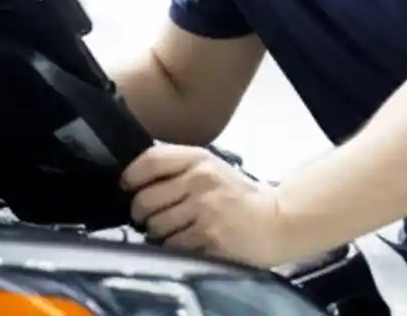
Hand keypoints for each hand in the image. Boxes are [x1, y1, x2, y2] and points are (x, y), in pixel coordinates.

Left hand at [121, 144, 288, 268]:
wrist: (278, 220)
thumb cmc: (240, 196)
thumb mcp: (212, 168)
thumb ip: (178, 168)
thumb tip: (135, 180)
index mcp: (198, 158)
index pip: (149, 161)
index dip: (130, 176)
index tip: (127, 187)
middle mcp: (200, 180)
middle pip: (145, 198)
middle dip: (140, 213)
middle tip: (147, 217)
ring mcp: (205, 209)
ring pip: (155, 225)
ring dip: (156, 232)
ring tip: (171, 230)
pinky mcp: (209, 236)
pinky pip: (172, 245)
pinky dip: (173, 247)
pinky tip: (186, 241)